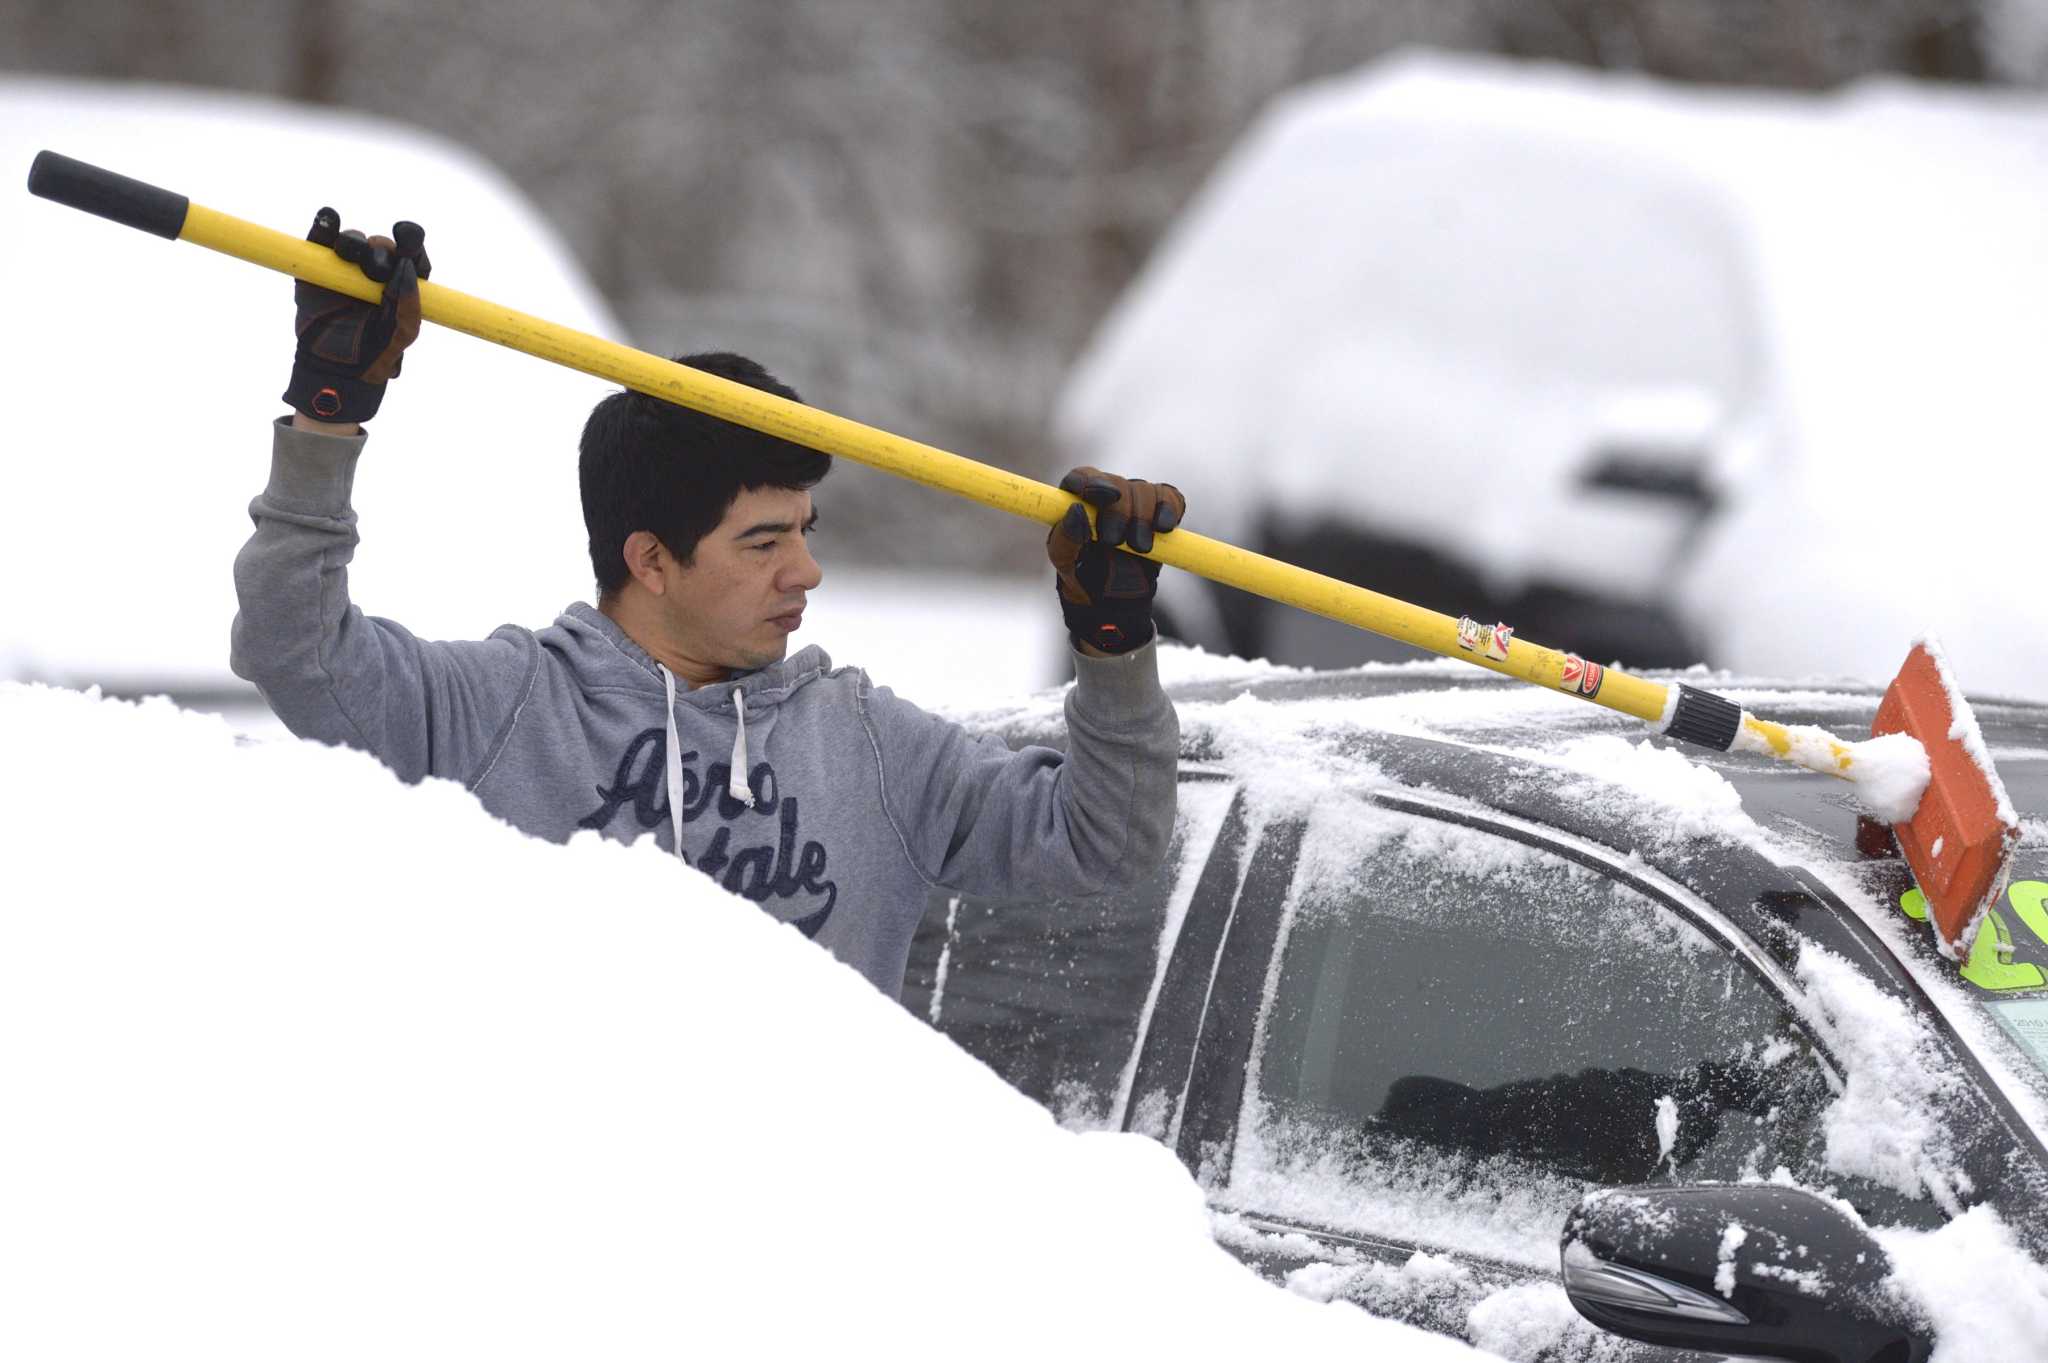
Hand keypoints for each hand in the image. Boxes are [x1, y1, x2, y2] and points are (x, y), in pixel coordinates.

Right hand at [281, 209, 430, 423]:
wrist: (334, 367)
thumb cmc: (375, 353)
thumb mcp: (401, 334)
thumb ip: (409, 304)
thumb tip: (406, 265)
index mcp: (402, 284)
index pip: (412, 255)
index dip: (412, 241)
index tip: (407, 235)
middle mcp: (376, 271)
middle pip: (382, 245)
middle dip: (380, 250)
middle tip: (374, 270)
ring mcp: (346, 267)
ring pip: (353, 240)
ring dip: (354, 241)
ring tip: (349, 255)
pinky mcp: (318, 266)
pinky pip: (321, 239)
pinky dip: (324, 224)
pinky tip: (329, 219)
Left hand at [1046, 465, 1185, 654]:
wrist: (1113, 600)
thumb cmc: (1083, 575)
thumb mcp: (1065, 562)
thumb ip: (1066, 538)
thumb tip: (1076, 510)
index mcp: (1077, 499)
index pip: (1082, 477)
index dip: (1092, 482)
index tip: (1103, 496)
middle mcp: (1106, 493)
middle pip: (1116, 484)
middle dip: (1119, 513)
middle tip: (1114, 542)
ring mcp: (1134, 499)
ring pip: (1143, 490)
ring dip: (1142, 520)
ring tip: (1139, 548)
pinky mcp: (1160, 508)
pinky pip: (1168, 497)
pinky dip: (1168, 510)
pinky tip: (1163, 527)